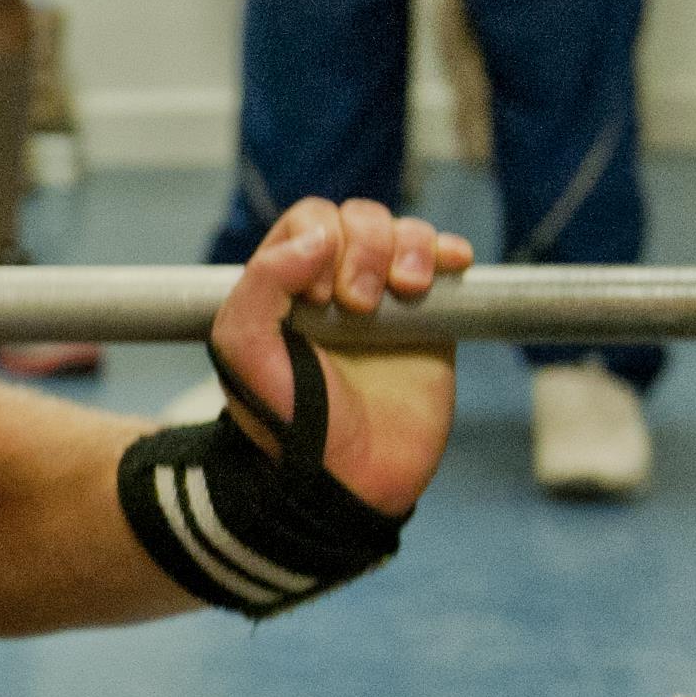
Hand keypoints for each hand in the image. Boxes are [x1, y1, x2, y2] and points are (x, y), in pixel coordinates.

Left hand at [209, 195, 472, 518]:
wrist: (349, 479)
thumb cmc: (288, 420)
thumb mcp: (244, 350)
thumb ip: (261, 284)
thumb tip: (317, 236)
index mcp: (284, 287)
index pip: (308, 221)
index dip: (318, 242)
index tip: (317, 301)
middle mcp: (333, 286)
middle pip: (358, 218)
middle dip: (365, 247)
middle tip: (359, 307)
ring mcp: (384, 301)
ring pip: (402, 232)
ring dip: (408, 246)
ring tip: (406, 292)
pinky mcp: (429, 322)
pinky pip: (443, 262)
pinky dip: (448, 251)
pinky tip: (451, 265)